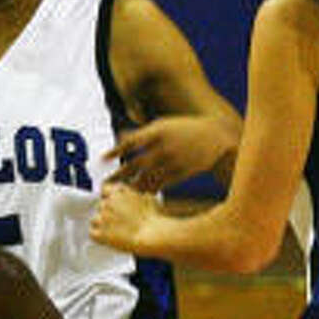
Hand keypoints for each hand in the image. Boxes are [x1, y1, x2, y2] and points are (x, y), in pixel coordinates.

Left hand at [89, 182, 158, 253]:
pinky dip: (98, 237)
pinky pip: (92, 234)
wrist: (153, 235)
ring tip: (115, 232)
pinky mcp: (100, 234)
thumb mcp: (148, 198)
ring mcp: (102, 218)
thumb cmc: (155, 218)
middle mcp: (107, 203)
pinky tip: (108, 240)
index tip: (114, 205)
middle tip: (118, 222)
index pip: (105, 189)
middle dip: (107, 213)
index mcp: (117, 192)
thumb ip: (137, 196)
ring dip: (102, 225)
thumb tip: (138, 196)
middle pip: (100, 206)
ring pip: (94, 220)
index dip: (109, 197)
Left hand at [104, 116, 231, 191]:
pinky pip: (162, 184)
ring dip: (133, 186)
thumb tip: (119, 137)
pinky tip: (140, 194)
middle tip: (105, 185)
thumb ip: (142, 133)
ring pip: (149, 177)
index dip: (116, 150)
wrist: (215, 137)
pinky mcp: (182, 172)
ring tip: (119, 194)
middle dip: (119, 175)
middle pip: (136, 163)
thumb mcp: (163, 124)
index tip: (103, 159)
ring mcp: (174, 161)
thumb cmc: (183, 129)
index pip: (131, 142)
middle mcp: (164, 147)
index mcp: (157, 131)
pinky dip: (150, 189)